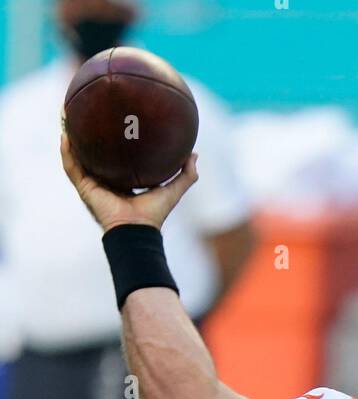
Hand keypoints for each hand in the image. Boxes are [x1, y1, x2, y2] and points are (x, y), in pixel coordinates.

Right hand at [60, 128, 197, 232]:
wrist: (137, 231)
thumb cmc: (154, 214)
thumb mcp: (173, 190)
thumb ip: (186, 174)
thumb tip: (194, 154)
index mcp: (122, 181)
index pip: (115, 157)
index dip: (113, 140)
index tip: (114, 120)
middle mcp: (105, 181)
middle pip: (93, 153)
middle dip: (87, 133)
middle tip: (85, 111)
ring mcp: (92, 184)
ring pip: (77, 156)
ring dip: (70, 137)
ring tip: (66, 115)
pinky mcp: (84, 189)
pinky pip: (71, 167)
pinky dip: (66, 151)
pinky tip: (64, 134)